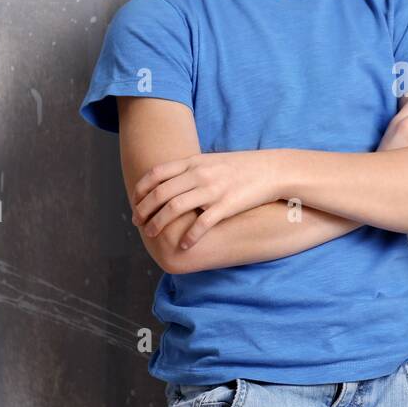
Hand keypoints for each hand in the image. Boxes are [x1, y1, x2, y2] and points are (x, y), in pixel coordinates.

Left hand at [130, 150, 281, 248]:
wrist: (273, 170)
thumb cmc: (242, 168)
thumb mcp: (212, 161)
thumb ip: (191, 169)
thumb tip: (169, 181)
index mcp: (194, 162)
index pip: (156, 174)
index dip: (140, 190)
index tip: (135, 203)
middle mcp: (199, 174)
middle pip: (160, 194)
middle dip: (144, 210)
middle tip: (137, 223)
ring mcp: (212, 190)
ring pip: (174, 208)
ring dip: (159, 224)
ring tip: (152, 236)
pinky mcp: (226, 205)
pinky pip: (201, 223)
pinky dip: (189, 236)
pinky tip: (184, 245)